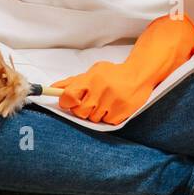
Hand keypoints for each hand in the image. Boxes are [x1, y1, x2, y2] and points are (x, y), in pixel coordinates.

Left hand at [54, 12, 193, 123]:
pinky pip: (106, 122)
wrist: (140, 74)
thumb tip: (53, 88)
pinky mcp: (122, 112)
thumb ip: (73, 81)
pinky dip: (109, 117)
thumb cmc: (114, 74)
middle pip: (80, 112)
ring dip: (97, 113)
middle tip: (91, 102)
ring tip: (106, 102)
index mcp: (92, 78)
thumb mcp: (93, 72)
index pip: (69, 96)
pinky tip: (114, 106)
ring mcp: (113, 101)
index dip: (66, 101)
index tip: (68, 102)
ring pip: (93, 119)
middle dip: (83, 109)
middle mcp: (101, 89)